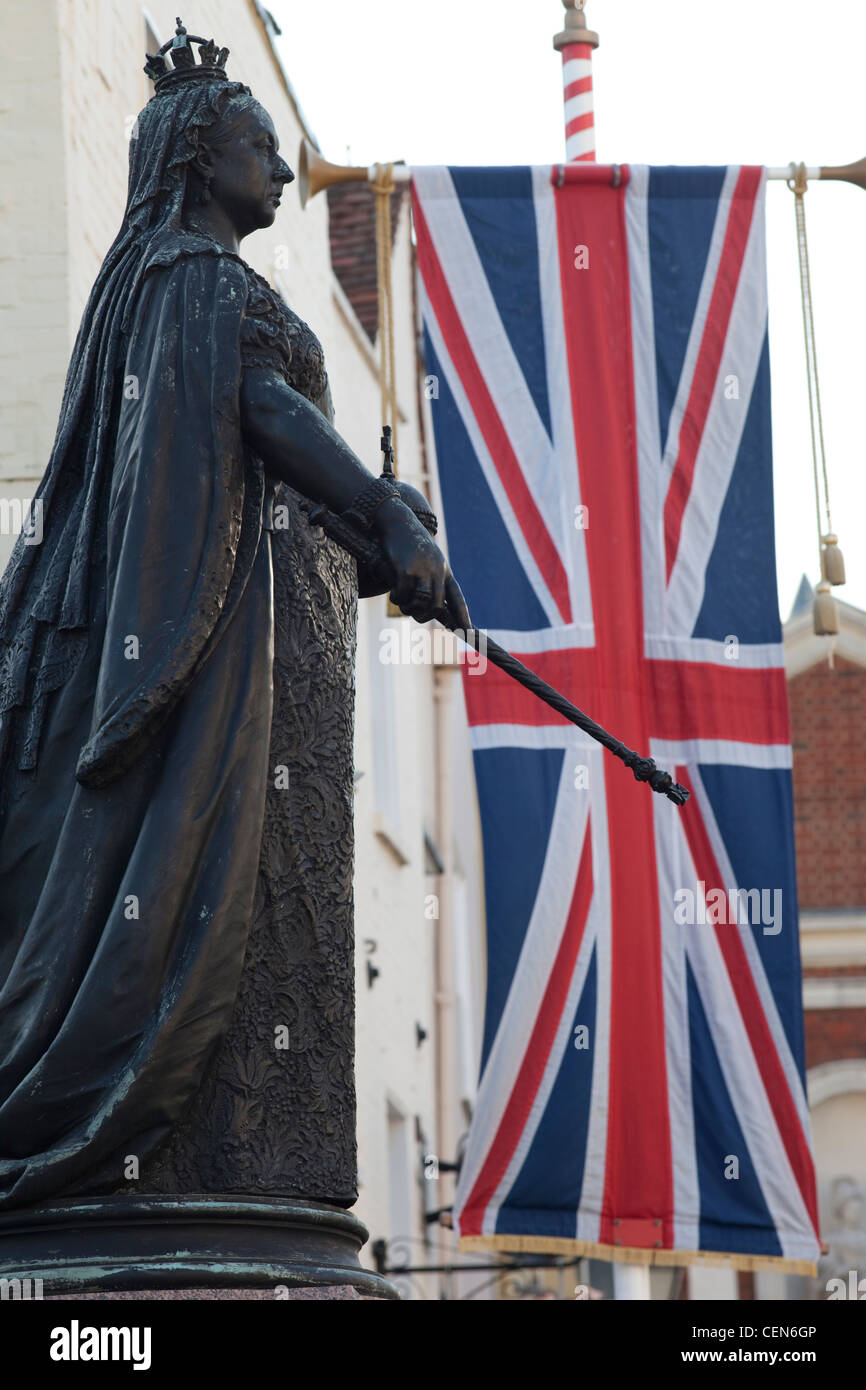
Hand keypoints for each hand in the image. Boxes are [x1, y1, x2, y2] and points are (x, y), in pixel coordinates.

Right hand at [375, 498, 470, 628]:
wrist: (397, 520)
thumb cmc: (410, 543)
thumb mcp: (426, 560)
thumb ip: (431, 579)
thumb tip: (431, 606)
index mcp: (444, 570)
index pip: (457, 598)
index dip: (463, 616)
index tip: (469, 632)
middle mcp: (437, 571)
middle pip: (437, 606)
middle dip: (425, 616)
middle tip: (414, 613)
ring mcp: (422, 570)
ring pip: (422, 603)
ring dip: (409, 609)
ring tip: (402, 602)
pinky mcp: (406, 569)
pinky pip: (403, 595)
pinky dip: (397, 598)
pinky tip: (394, 591)